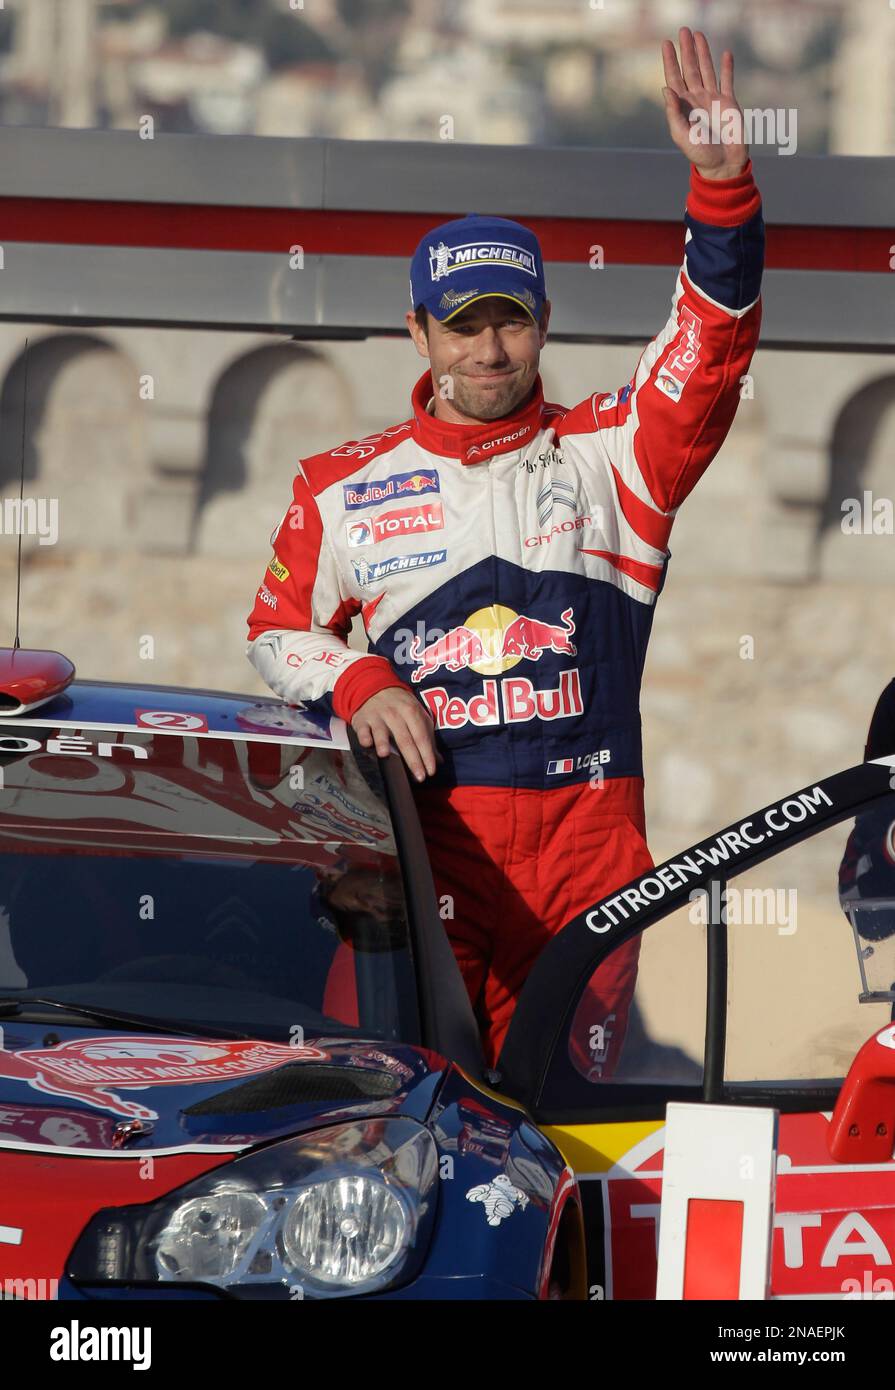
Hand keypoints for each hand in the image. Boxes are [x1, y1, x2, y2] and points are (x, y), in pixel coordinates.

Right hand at [352, 687, 438, 782]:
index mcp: (412, 712)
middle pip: (404, 739)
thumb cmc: (400, 706)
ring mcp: (377, 716)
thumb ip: (427, 737)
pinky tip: (366, 744)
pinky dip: (364, 736)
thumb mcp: (417, 715)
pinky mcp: (362, 720)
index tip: (431, 772)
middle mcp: (395, 714)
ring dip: (382, 742)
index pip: (421, 737)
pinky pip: (363, 730)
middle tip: (419, 777)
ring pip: (381, 731)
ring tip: (385, 755)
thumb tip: (438, 761)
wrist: (375, 687)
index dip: (427, 755)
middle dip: (412, 759)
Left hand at [661, 27, 746, 179]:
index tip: (666, 43)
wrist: (723, 164)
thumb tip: (665, 89)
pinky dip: (727, 67)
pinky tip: (726, 54)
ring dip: (703, 52)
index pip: (674, 78)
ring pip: (707, 69)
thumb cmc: (699, 154)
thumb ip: (673, 113)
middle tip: (683, 30)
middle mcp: (697, 99)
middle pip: (690, 69)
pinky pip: (728, 80)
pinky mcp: (729, 103)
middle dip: (686, 50)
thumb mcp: (681, 135)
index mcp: (683, 107)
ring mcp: (713, 99)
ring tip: (698, 34)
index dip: (670, 61)